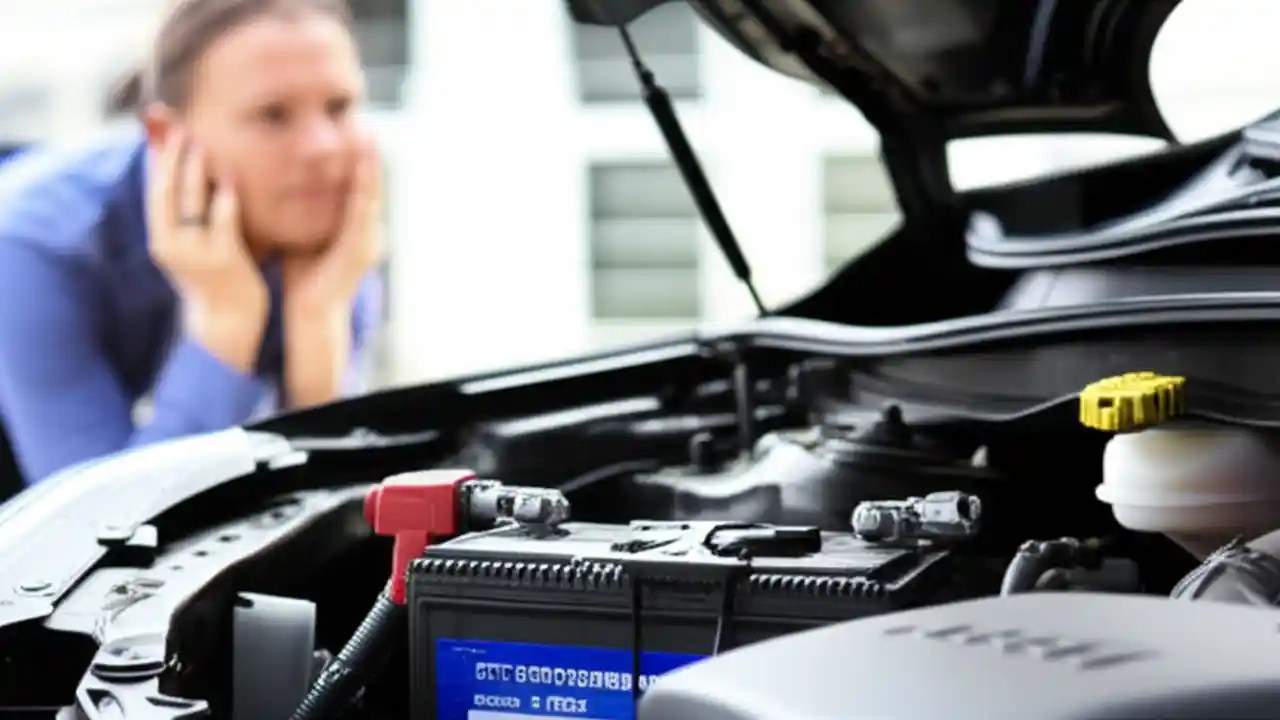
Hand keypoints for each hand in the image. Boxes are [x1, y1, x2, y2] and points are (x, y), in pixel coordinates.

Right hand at [147, 130, 268, 373]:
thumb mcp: (189, 247)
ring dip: (194, 169)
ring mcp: (197, 252)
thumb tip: (180, 177)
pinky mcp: (224, 257)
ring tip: (201, 143)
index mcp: (160, 240)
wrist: (228, 322)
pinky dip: (224, 194)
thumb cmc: (212, 279)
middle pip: (164, 192)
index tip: (160, 132)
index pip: (152, 192)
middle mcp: (171, 245)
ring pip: (190, 201)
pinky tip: (230, 175)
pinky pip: (223, 218)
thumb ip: (185, 215)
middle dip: (170, 158)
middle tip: (181, 129)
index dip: (155, 161)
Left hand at [282, 134, 383, 313]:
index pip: (358, 186)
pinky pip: (362, 211)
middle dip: (367, 154)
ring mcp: (368, 242)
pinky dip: (363, 185)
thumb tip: (288, 177)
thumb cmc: (302, 276)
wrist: (309, 314)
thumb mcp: (305, 232)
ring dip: (369, 164)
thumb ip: (306, 209)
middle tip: (361, 121)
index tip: (349, 126)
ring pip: (370, 193)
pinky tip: (361, 164)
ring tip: (365, 134)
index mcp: (355, 228)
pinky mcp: (360, 250)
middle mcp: (368, 233)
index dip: (356, 158)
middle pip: (369, 185)